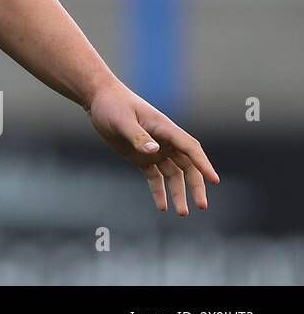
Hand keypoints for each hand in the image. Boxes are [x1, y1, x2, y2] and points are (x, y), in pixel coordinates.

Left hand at [85, 82, 219, 214]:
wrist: (99, 100)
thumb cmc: (112, 105)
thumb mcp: (122, 120)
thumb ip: (137, 136)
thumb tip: (154, 151)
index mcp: (164, 128)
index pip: (190, 148)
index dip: (203, 164)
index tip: (214, 180)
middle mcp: (164, 141)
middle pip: (188, 166)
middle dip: (196, 186)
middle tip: (202, 206)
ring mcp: (154, 150)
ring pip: (174, 174)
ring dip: (179, 192)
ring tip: (182, 213)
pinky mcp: (142, 157)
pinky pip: (155, 177)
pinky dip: (159, 191)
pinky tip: (162, 207)